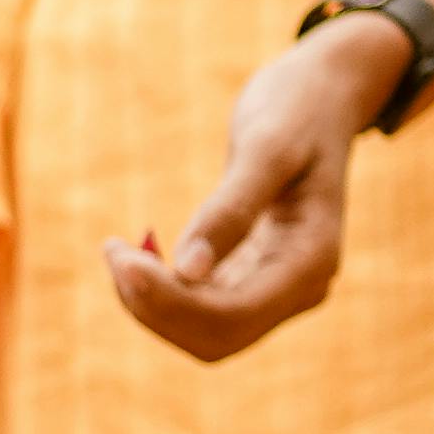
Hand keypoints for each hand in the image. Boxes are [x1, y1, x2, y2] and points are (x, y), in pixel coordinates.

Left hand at [106, 16, 395, 361]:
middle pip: (216, 336)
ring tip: (116, 249)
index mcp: (312, 261)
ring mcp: (280, 288)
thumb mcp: (266, 147)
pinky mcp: (255, 277)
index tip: (120, 258)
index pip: (232, 315)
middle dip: (155, 305)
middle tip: (111, 250)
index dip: (169, 301)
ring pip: (204, 331)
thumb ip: (231, 208)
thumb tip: (186, 270)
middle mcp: (301, 287)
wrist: (322, 96)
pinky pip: (201, 307)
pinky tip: (135, 254)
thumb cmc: (297, 109)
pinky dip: (161, 290)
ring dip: (152, 302)